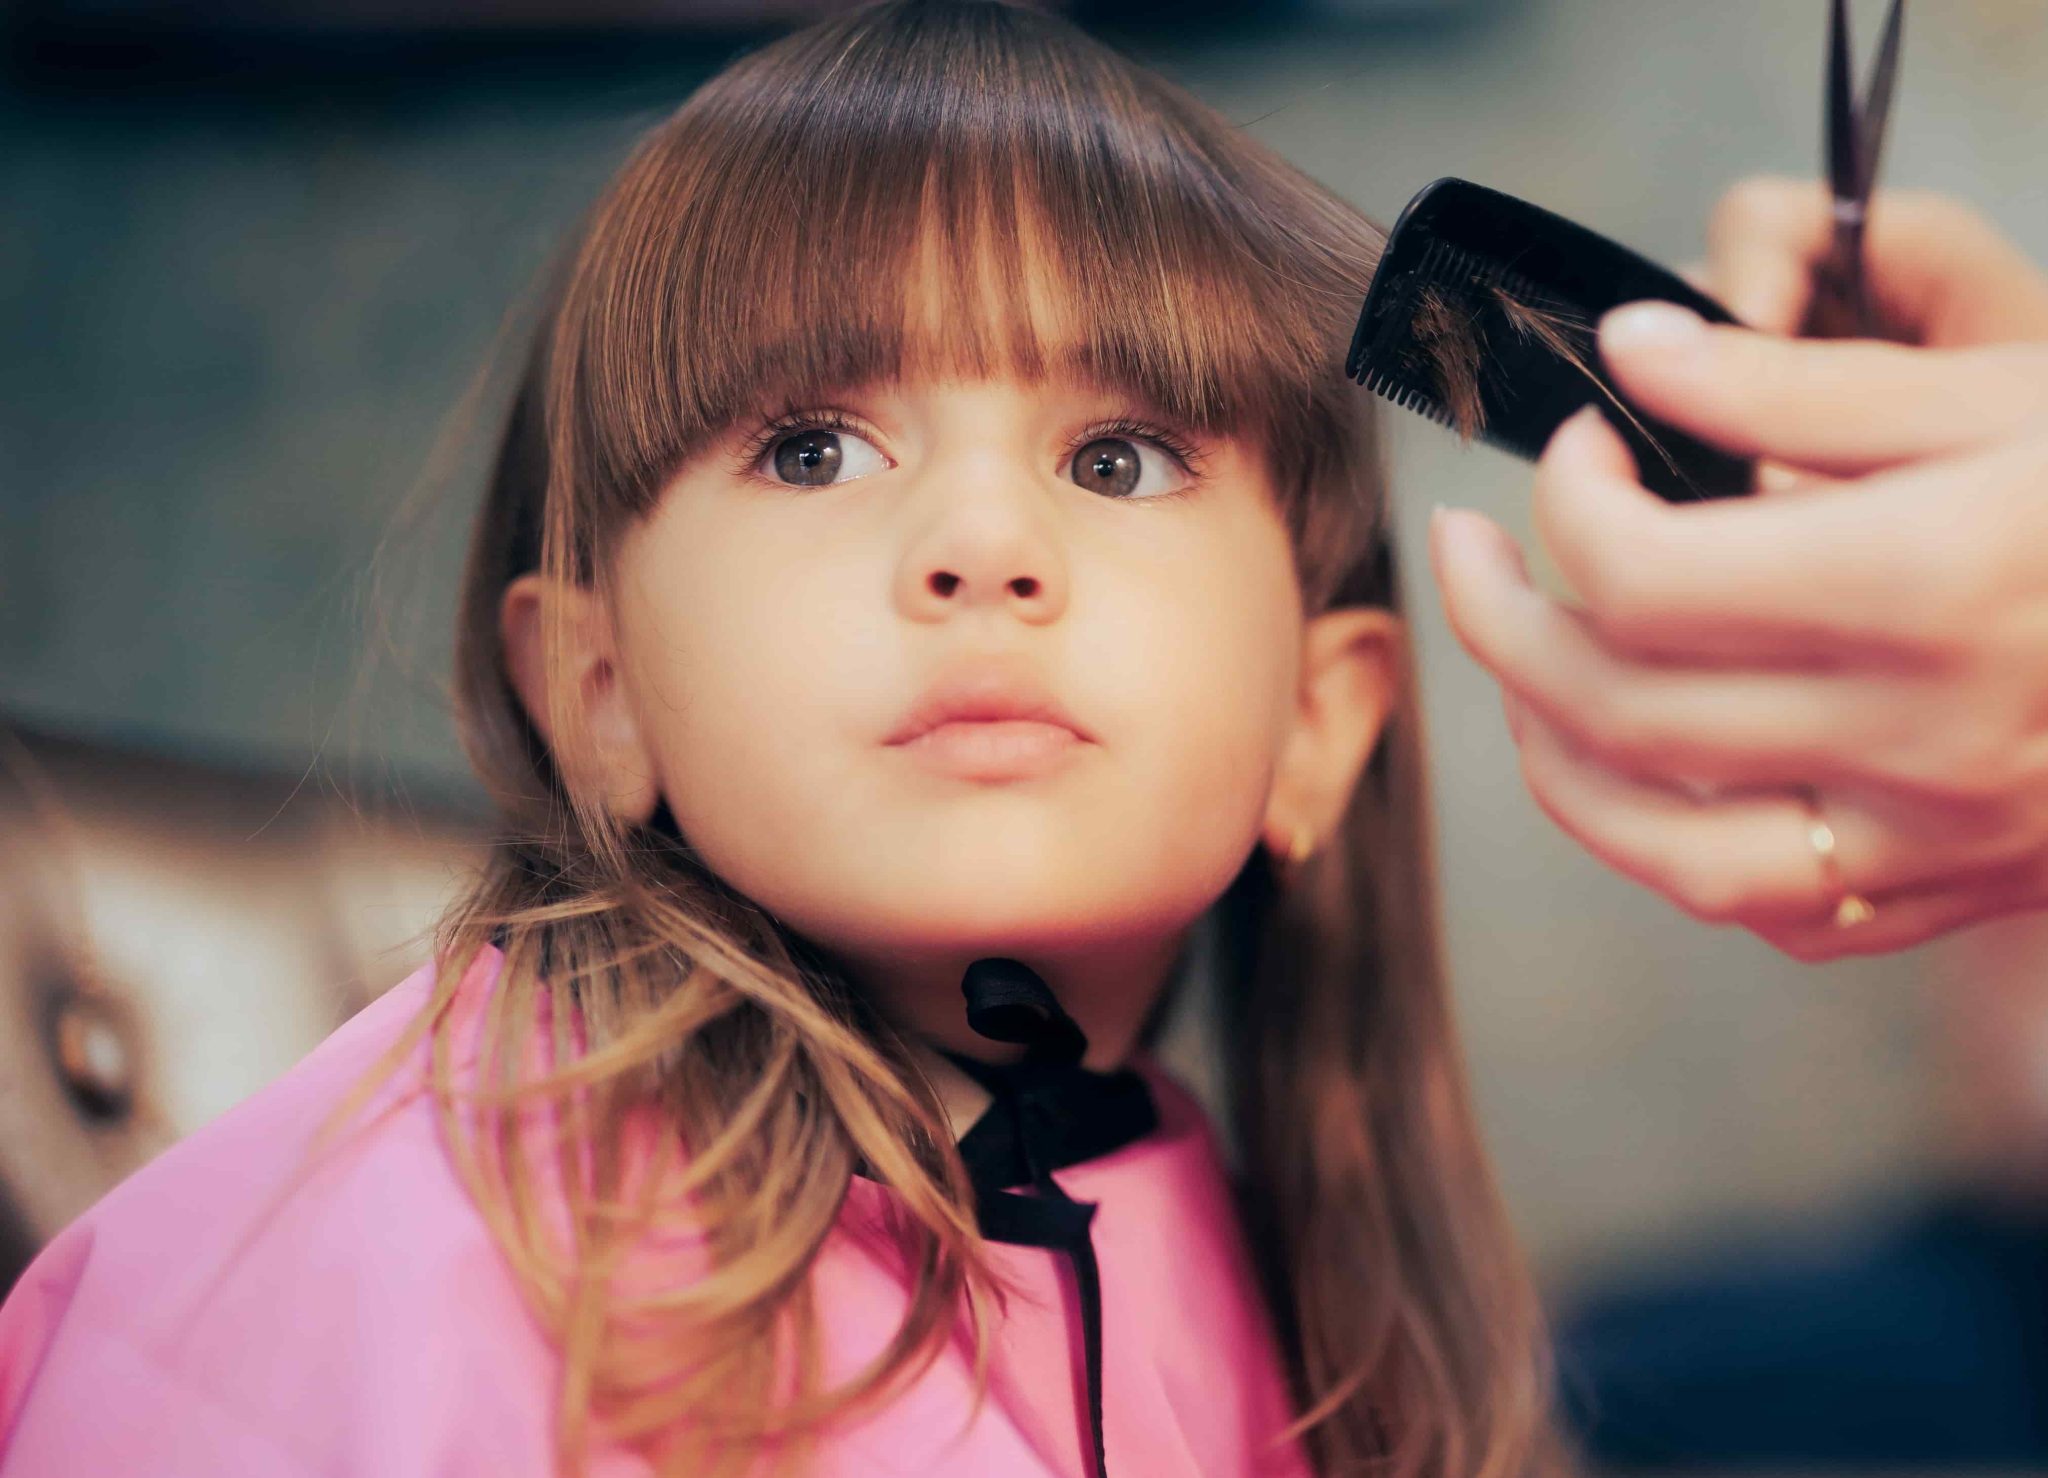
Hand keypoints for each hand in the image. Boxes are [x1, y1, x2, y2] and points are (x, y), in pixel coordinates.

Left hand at [1429, 178, 2047, 960]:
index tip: (1579, 447)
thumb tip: (1629, 352)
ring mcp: (1943, 838)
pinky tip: (1648, 766)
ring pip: (1658, 848)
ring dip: (1553, 757)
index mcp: (1938, 584)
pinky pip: (1763, 909)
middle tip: (1478, 552)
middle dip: (1503, 622)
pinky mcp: (1955, 891)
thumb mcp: (2005, 390)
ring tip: (1522, 669)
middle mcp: (1930, 735)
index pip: (1644, 578)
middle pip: (1617, 712)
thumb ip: (1795, 377)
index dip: (1567, 502)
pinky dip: (1669, 845)